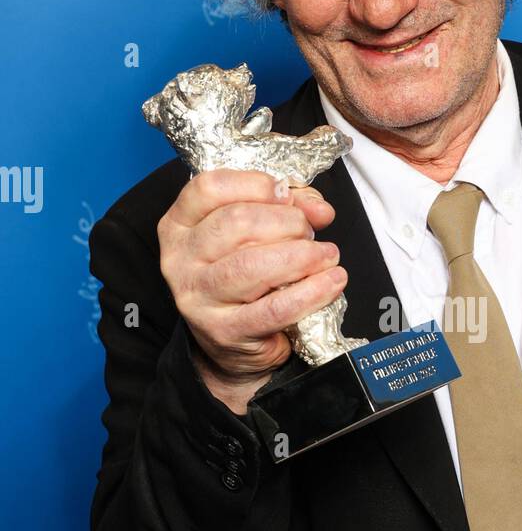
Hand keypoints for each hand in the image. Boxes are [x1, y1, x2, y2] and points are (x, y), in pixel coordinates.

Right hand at [157, 169, 345, 405]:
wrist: (235, 345)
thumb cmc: (244, 279)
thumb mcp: (257, 233)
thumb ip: (288, 208)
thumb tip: (318, 209)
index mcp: (180, 225)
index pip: (210, 188)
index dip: (255, 185)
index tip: (287, 196)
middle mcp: (180, 259)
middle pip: (236, 222)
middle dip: (287, 222)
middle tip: (310, 234)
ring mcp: (198, 297)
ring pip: (252, 264)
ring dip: (302, 256)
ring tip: (326, 256)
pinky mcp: (224, 330)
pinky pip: (274, 307)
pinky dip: (311, 292)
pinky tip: (331, 282)